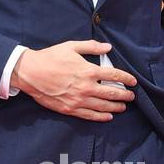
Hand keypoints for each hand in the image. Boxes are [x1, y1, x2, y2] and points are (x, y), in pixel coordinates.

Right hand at [11, 41, 136, 121]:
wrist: (30, 73)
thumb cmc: (50, 58)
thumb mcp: (71, 46)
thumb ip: (91, 46)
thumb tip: (107, 47)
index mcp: (88, 71)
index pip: (115, 76)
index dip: (127, 78)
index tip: (133, 81)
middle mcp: (86, 87)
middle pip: (112, 93)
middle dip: (125, 95)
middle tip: (131, 96)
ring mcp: (78, 100)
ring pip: (104, 106)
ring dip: (116, 107)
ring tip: (123, 106)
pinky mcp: (70, 109)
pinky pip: (90, 115)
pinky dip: (101, 117)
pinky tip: (109, 116)